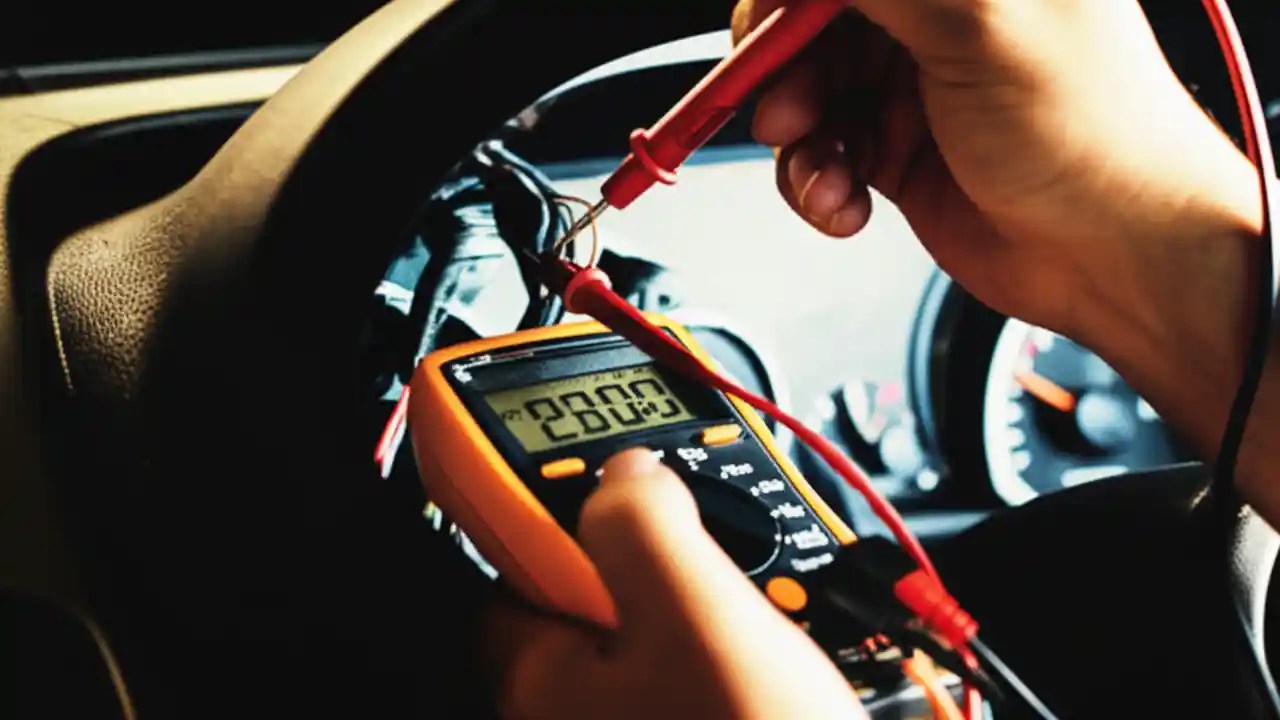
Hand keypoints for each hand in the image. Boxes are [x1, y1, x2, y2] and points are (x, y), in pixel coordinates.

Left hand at [485, 448, 864, 718]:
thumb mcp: (694, 609)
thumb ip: (640, 522)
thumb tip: (624, 475)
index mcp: (541, 677)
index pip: (506, 559)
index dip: (536, 496)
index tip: (567, 455)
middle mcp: (570, 713)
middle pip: (587, 589)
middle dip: (648, 548)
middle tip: (708, 540)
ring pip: (649, 625)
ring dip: (698, 591)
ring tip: (756, 602)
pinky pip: (686, 665)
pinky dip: (723, 638)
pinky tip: (771, 642)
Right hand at [734, 0, 1271, 514]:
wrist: (1113, 256)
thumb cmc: (1087, 138)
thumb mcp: (980, 24)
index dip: (794, 2)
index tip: (764, 32)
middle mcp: (939, 18)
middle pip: (815, 24)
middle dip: (785, 72)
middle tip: (782, 112)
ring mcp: (914, 85)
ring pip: (807, 93)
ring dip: (800, 142)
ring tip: (824, 175)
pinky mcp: (897, 151)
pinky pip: (821, 154)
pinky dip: (816, 184)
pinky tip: (843, 204)